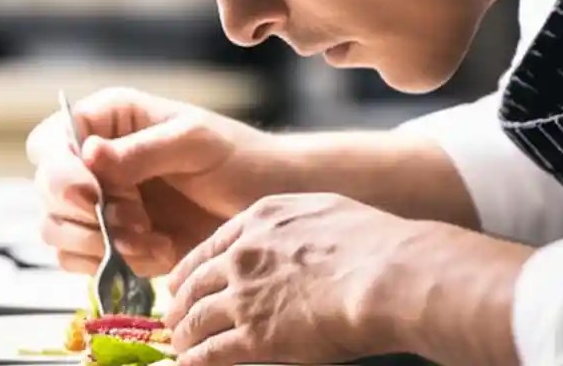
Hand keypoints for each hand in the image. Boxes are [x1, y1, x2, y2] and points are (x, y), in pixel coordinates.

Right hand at [26, 87, 292, 275]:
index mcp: (109, 120)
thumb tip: (89, 152)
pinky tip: (158, 251)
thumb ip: (142, 150)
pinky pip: (82, 263)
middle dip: (88, 214)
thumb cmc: (238, 159)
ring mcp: (101, 204)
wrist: (265, 204)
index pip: (50, 142)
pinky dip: (115, 264)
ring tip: (152, 237)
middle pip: (47, 193)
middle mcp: (94, 161)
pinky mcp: (111, 243)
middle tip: (137, 220)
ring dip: (101, 243)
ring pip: (58, 232)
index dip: (60, 171)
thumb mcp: (195, 144)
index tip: (92, 195)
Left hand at [163, 193, 428, 365]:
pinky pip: (209, 351)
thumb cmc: (376, 244)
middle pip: (195, 280)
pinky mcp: (253, 336)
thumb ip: (297, 223)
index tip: (187, 279)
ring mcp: (245, 295)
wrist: (388, 275)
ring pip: (195, 317)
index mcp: (263, 219)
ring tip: (179, 344)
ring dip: (183, 333)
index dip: (194, 266)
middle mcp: (245, 254)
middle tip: (174, 315)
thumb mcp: (327, 211)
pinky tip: (189, 364)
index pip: (212, 245)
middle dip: (181, 301)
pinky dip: (194, 360)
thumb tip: (295, 238)